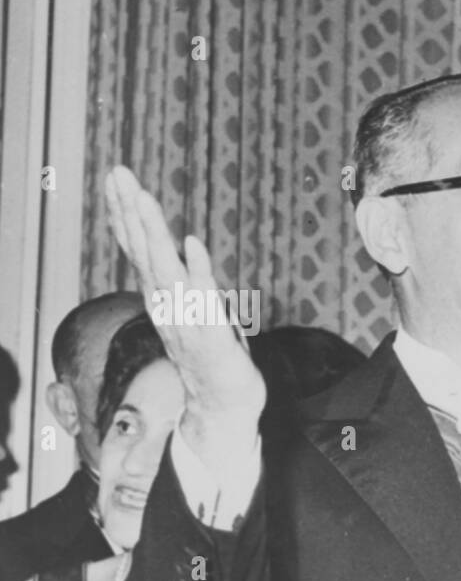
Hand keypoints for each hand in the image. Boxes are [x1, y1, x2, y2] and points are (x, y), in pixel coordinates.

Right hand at [105, 166, 264, 462]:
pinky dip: (199, 271)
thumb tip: (183, 246)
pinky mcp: (213, 339)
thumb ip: (185, 280)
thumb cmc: (212, 357)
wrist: (223, 408)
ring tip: (143, 198)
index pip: (140, 249)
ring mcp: (188, 322)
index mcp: (163, 298)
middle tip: (119, 173)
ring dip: (154, 233)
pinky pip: (206, 301)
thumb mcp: (194, 311)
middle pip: (146, 251)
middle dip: (132, 210)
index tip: (117, 178)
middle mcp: (168, 306)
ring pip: (167, 270)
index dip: (127, 213)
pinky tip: (193, 244)